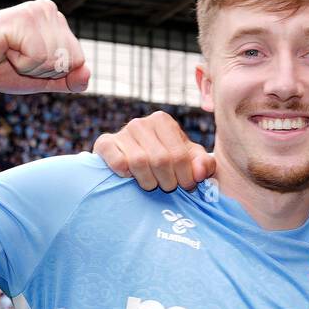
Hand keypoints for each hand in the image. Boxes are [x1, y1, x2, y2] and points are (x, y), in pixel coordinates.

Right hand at [0, 0, 89, 94]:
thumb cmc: (4, 69)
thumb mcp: (45, 80)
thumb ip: (70, 80)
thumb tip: (88, 74)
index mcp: (58, 21)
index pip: (79, 61)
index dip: (54, 73)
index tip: (30, 62)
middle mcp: (49, 10)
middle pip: (70, 60)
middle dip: (43, 71)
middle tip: (18, 58)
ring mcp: (36, 11)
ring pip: (55, 59)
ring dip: (31, 67)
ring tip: (11, 53)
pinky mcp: (22, 18)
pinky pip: (38, 57)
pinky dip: (21, 63)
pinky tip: (5, 49)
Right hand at [93, 111, 215, 191]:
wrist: (134, 166)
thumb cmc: (169, 163)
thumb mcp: (191, 161)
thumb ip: (204, 165)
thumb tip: (199, 173)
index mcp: (163, 121)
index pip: (179, 155)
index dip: (185, 177)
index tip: (186, 186)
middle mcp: (141, 123)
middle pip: (160, 160)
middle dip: (168, 182)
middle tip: (168, 187)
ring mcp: (122, 132)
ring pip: (139, 163)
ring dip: (148, 182)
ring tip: (151, 184)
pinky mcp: (104, 144)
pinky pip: (116, 161)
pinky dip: (124, 173)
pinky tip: (129, 177)